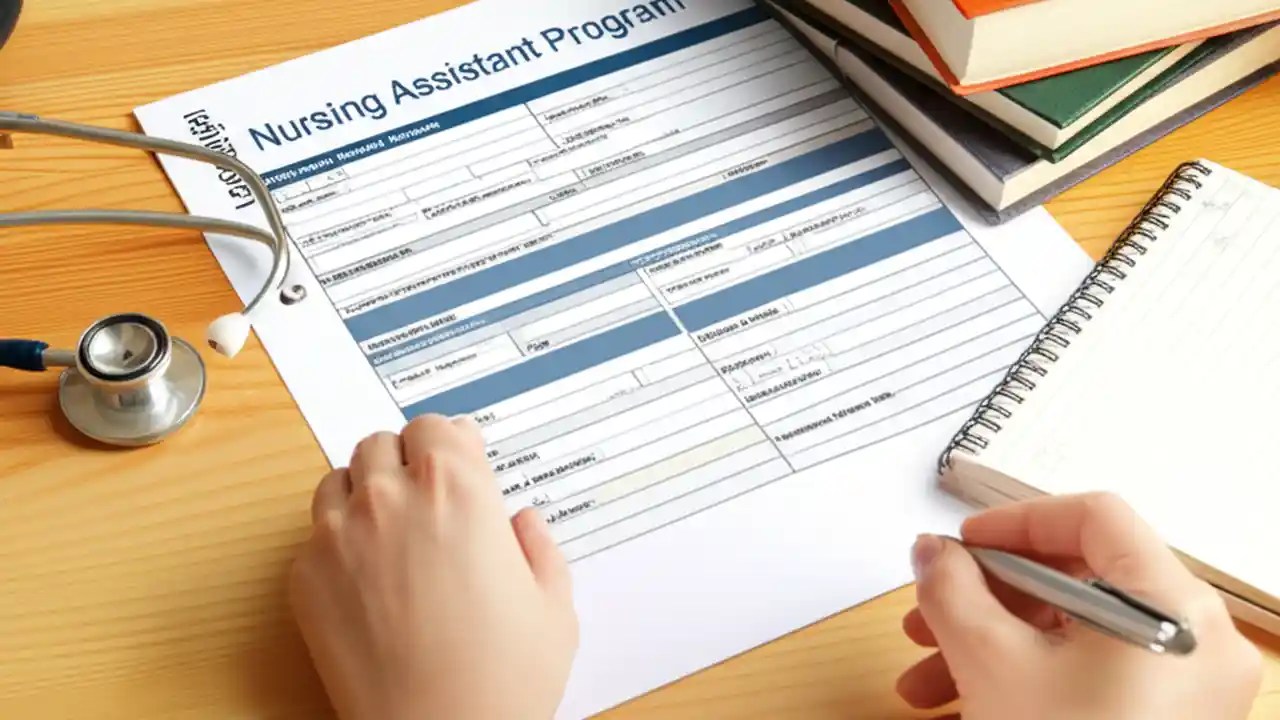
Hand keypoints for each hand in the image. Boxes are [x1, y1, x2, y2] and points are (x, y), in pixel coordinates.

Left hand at [288, 415, 578, 719]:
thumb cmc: (499, 680)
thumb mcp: (552, 608)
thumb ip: (540, 550)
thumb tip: (524, 526)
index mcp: (459, 491)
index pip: (438, 426)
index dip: (452, 443)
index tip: (460, 457)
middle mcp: (392, 500)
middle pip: (383, 442)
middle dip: (405, 460)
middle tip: (425, 493)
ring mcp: (340, 536)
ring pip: (339, 478)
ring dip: (364, 490)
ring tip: (389, 525)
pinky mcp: (306, 578)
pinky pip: (315, 534)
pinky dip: (336, 540)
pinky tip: (365, 574)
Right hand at [897, 493, 1262, 719]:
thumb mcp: (991, 663)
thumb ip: (953, 589)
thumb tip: (934, 553)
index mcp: (1174, 610)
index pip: (1094, 517)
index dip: (1016, 520)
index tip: (964, 544)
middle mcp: (1196, 641)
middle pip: (1079, 577)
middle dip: (987, 595)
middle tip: (933, 608)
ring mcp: (1186, 687)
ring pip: (1075, 632)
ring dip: (991, 641)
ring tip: (928, 674)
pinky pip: (1091, 672)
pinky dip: (1028, 673)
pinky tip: (965, 699)